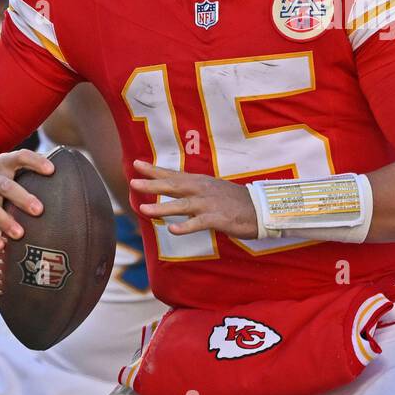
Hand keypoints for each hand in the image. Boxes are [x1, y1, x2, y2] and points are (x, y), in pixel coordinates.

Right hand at [0, 149, 53, 250]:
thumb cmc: (11, 174)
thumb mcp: (20, 165)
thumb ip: (40, 165)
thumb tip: (73, 167)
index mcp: (6, 162)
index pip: (21, 157)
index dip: (35, 162)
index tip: (52, 170)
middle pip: (5, 186)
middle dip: (21, 198)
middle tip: (39, 210)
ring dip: (4, 221)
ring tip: (19, 234)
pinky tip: (1, 246)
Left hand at [131, 159, 256, 239]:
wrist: (261, 208)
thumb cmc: (235, 201)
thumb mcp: (212, 189)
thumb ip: (193, 190)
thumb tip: (174, 188)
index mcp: (200, 182)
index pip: (173, 174)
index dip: (154, 170)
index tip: (136, 164)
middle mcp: (202, 190)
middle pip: (173, 186)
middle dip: (152, 184)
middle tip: (133, 182)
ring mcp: (209, 204)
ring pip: (182, 205)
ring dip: (161, 207)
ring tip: (143, 209)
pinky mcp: (218, 218)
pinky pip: (199, 223)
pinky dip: (185, 226)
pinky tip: (172, 230)